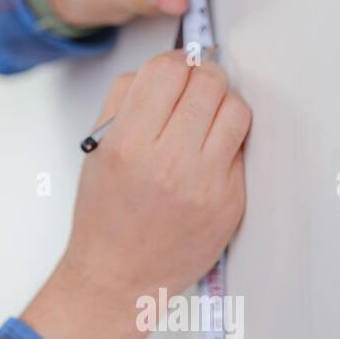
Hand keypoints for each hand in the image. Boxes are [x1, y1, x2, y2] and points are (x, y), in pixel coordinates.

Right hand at [21, 49, 250, 338]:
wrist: (118, 277)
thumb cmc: (104, 215)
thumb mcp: (97, 151)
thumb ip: (124, 101)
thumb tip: (164, 67)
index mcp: (128, 145)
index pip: (166, 71)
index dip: (174, 61)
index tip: (175, 68)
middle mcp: (170, 163)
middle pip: (208, 83)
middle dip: (203, 76)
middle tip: (195, 87)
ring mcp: (206, 185)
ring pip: (236, 109)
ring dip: (222, 103)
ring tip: (206, 115)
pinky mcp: (231, 202)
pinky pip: (242, 148)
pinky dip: (227, 140)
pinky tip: (208, 151)